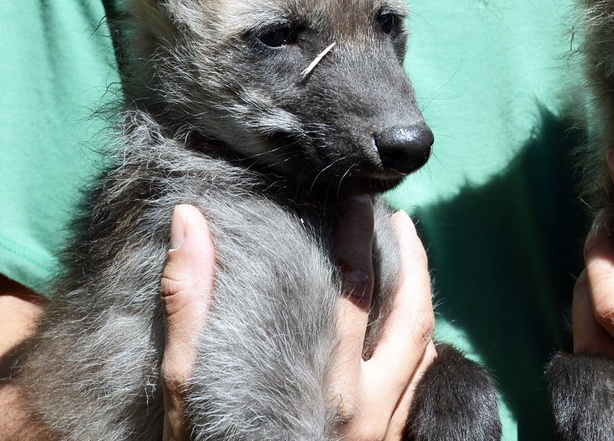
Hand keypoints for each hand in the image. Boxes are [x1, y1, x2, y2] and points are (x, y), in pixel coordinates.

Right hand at [158, 200, 437, 440]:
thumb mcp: (188, 390)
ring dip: (421, 293)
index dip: (358, 233)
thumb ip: (192, 304)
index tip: (351, 195)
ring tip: (408, 252)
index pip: (355, 285)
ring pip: (425, 346)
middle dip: (406, 254)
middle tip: (389, 211)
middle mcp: (369, 403)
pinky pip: (421, 382)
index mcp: (326, 382)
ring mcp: (385, 427)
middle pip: (409, 310)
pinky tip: (406, 322)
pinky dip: (422, 342)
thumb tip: (190, 221)